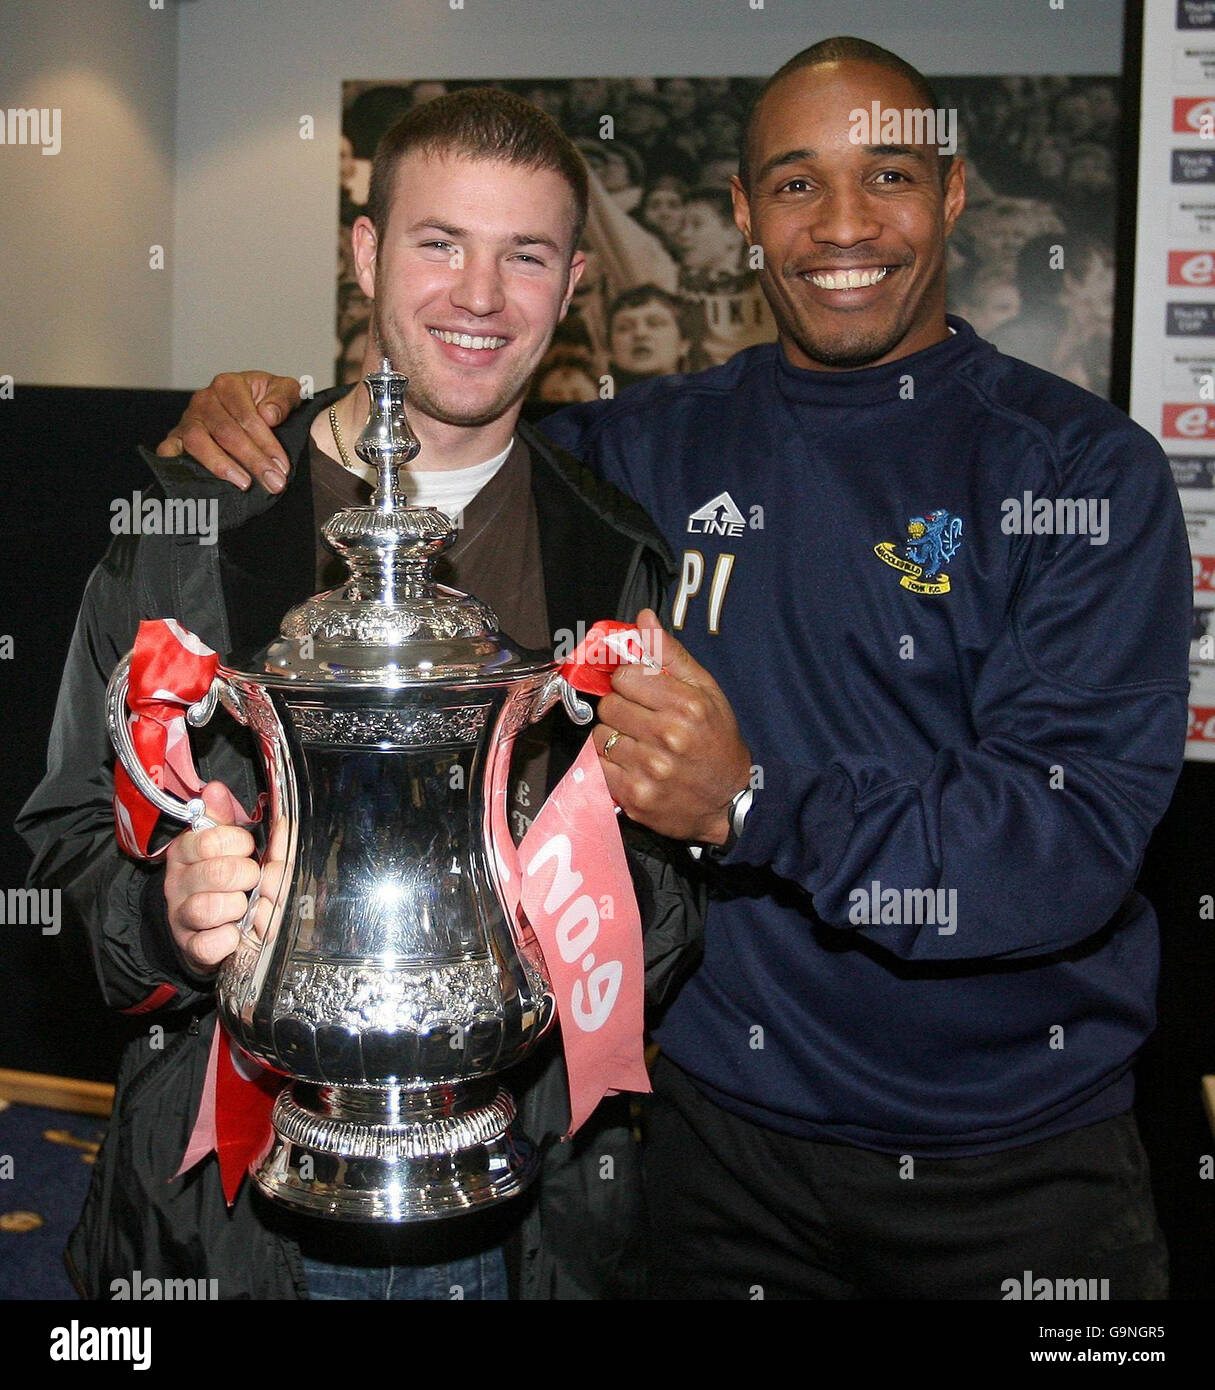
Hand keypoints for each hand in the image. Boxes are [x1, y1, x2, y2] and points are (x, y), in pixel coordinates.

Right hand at [156, 371, 301, 493]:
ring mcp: (188, 418)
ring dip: (221, 465)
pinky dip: (176, 463)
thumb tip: (269, 415)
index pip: (247, 417)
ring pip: (198, 441)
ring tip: (244, 484)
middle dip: (252, 460)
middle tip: (272, 483)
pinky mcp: (176, 436)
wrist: (250, 403)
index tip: (281, 466)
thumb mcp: (284, 390)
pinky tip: (195, 480)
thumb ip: (283, 399)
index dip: (266, 444)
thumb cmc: (266, 399)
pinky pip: (169, 449)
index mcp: (229, 384)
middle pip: (226, 432)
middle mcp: (204, 399)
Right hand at [163, 782, 259, 974]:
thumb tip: (216, 789)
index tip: (247, 849)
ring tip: (243, 906)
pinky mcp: (190, 947)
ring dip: (238, 906)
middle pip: (218, 872)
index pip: (210, 840)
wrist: (205, 929)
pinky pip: (209, 944)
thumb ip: (225, 818)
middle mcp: (178, 883)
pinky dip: (229, 938)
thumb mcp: (225, 845)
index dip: (238, 843)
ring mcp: (181, 917)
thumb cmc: (223, 880)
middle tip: (250, 879)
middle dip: (246, 875)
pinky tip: (234, 931)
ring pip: (210, 907)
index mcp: (186, 852)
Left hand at [594, 609, 751, 843]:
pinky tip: (634, 765)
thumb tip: (643, 618)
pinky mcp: (635, 796)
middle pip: (609, 706)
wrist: (730, 800)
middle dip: (621, 709)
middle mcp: (668, 737)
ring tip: (639, 744)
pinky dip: (611, 764)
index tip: (639, 690)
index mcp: (686, 705)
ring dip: (614, 737)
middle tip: (640, 720)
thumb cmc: (718, 741)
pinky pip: (599, 766)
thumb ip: (671, 654)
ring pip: (600, 736)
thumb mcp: (706, 691)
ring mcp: (650, 769)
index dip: (628, 681)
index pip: (625, 676)